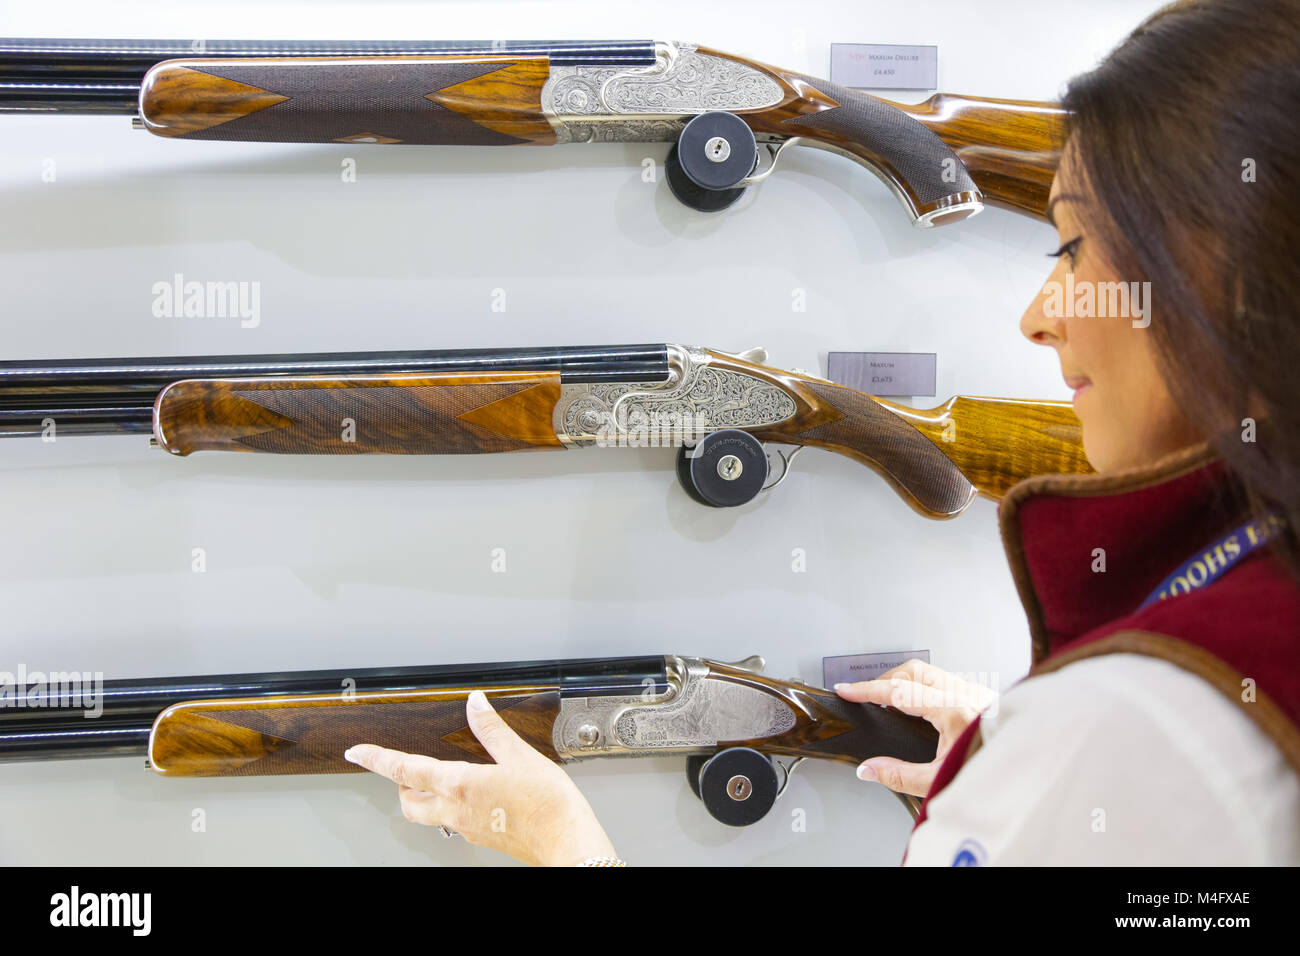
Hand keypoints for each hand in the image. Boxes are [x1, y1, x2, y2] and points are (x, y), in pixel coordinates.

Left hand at [344, 690, 617, 866]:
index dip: (377, 759)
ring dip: (423, 794)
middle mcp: (456, 810)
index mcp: (460, 785)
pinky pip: (453, 819)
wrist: (567, 842)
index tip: (357, 752)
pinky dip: (450, 803)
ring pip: (428, 813)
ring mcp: (467, 827)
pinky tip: (473, 792)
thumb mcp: (521, 756)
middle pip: (408, 800)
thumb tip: (476, 703)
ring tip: (437, 775)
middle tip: (399, 765)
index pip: (405, 769)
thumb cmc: (547, 805)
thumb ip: (492, 729)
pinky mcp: (482, 836)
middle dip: (398, 782)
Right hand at [835, 659, 996, 797]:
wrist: (1029, 768)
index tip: (847, 690)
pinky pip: (943, 679)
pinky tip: (918, 704)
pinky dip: (922, 685)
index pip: (898, 691)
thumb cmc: (994, 771)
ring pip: (928, 672)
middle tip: (864, 694)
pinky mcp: (981, 694)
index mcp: (953, 710)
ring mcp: (974, 690)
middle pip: (912, 671)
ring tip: (888, 699)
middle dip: (883, 680)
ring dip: (904, 681)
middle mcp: (964, 693)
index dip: (867, 690)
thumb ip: (900, 776)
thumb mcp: (941, 779)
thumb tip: (869, 770)